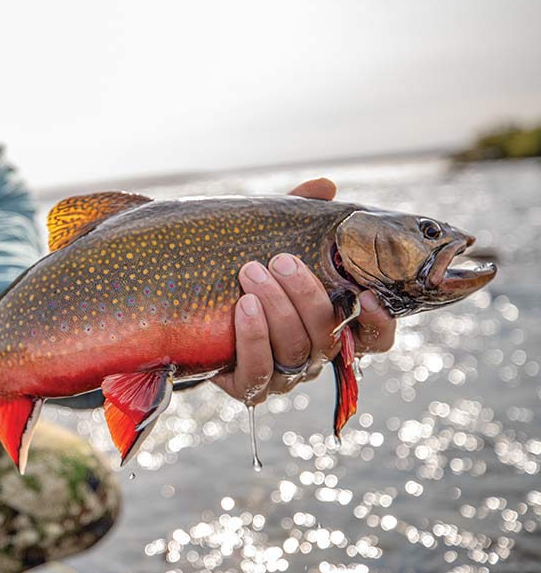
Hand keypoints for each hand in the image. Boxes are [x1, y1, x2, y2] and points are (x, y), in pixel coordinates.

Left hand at [210, 178, 396, 404]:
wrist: (193, 312)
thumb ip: (300, 217)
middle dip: (306, 296)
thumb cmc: (248, 274)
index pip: (376, 338)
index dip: (379, 322)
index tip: (367, 295)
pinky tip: (243, 308)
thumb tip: (325, 186)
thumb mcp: (272, 242)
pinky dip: (253, 338)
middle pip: (328, 337)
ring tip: (250, 272)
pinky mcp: (250, 386)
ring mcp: (285, 375)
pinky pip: (258, 372)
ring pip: (295, 351)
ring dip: (276, 309)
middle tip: (280, 260)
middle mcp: (315, 355)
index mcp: (333, 325)